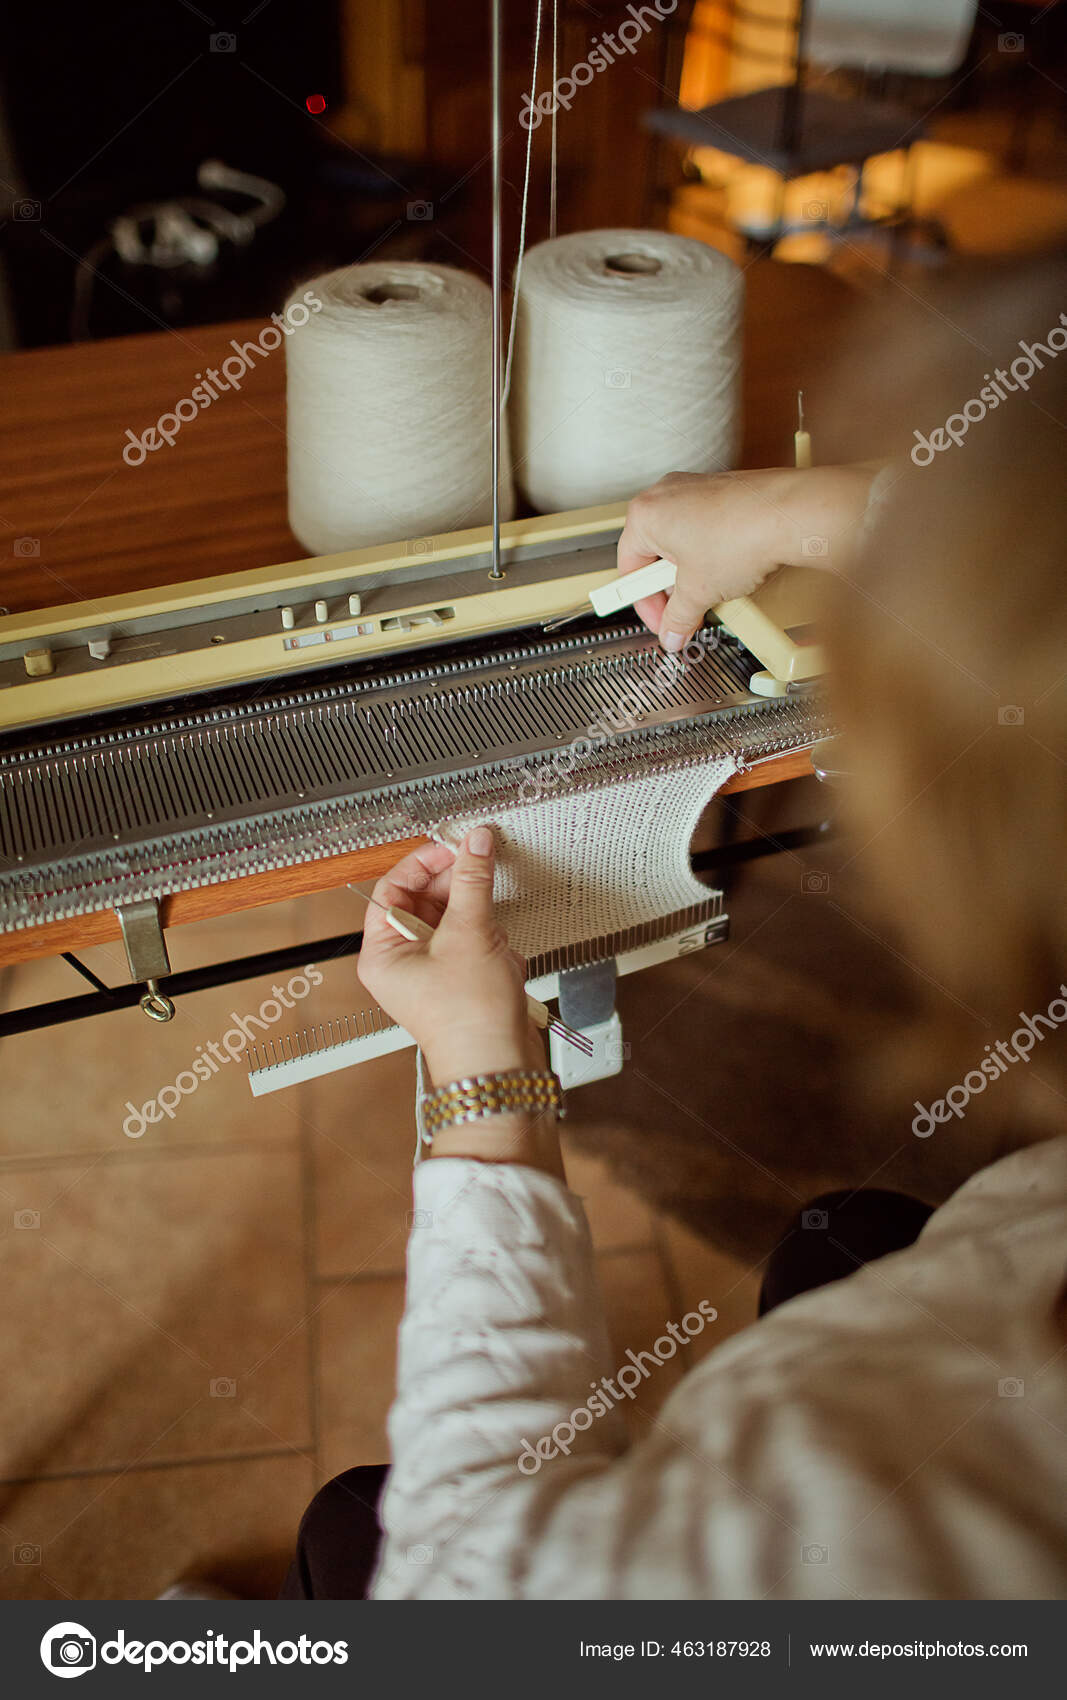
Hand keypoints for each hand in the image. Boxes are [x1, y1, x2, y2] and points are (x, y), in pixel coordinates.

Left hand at [357, 827, 544, 1088]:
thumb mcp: (469, 934)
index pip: (393, 889)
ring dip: (478, 920)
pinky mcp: (461, 980)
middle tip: (480, 867)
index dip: (423, 863)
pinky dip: (492, 941)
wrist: (500, 1066)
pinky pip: (473, 941)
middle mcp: (402, 963)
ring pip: (454, 920)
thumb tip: (474, 844)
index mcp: (382, 953)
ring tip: (492, 933)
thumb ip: (472, 881)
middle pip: (425, 902)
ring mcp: (433, 972)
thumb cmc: (468, 1021)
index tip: (454, 847)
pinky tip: (501, 957)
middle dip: (457, 890)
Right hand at [617, 465, 876, 650]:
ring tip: (712, 588)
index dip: (646, 605)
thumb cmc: (743, 535)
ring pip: (679, 541)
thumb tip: (673, 630)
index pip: (629, 569)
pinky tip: (729, 568)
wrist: (792, 514)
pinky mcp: (721, 491)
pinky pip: (703, 528)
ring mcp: (694, 489)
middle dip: (670, 590)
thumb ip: (678, 617)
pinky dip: (710, 553)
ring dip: (691, 573)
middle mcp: (665, 494)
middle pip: (653, 554)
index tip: (661, 623)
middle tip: (685, 612)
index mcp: (645, 514)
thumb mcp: (699, 591)